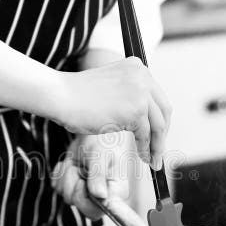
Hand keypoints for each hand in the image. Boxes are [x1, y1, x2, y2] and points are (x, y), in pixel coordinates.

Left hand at [50, 134, 129, 218]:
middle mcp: (102, 197)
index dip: (85, 200)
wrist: (90, 135)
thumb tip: (100, 195)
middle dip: (73, 184)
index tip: (83, 182)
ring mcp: (86, 194)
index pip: (99, 210)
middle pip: (78, 204)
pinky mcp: (72, 189)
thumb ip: (99, 174)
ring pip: (66, 196)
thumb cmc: (102, 141)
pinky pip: (58, 188)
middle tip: (79, 168)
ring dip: (67, 176)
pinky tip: (71, 165)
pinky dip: (60, 175)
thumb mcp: (101, 154)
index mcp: (115, 192)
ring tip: (77, 164)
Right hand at [52, 56, 170, 169]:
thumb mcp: (110, 86)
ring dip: (156, 145)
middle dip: (162, 133)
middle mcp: (143, 76)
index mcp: (137, 67)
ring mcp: (140, 93)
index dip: (159, 118)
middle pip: (164, 110)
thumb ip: (128, 95)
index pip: (157, 96)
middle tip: (158, 150)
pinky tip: (142, 157)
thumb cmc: (77, 95)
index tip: (157, 134)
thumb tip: (145, 121)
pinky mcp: (135, 111)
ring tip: (153, 159)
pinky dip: (145, 148)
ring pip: (157, 125)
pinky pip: (145, 135)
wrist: (61, 95)